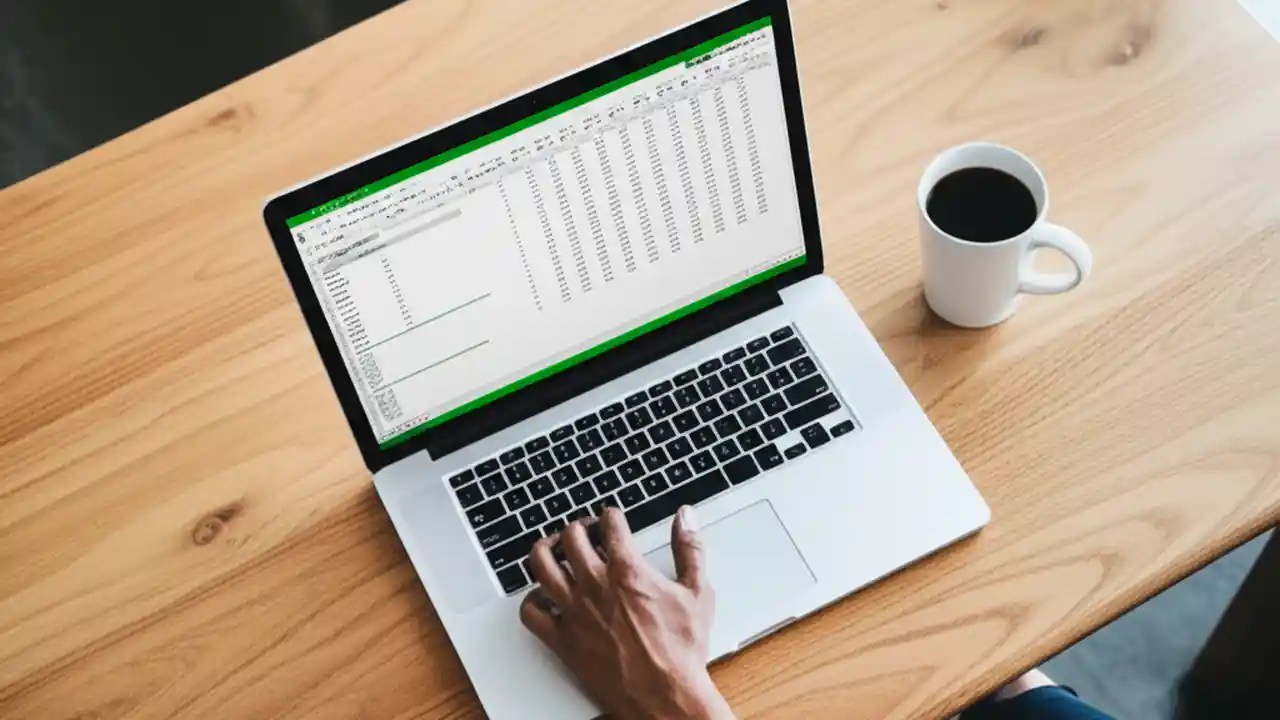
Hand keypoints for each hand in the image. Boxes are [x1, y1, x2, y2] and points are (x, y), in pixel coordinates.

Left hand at [520, 506, 733, 719]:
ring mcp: (574, 612)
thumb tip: (685, 518)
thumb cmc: (680, 651)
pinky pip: (530, 612)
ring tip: (554, 548)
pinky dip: (531, 599)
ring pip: (542, 565)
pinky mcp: (561, 639)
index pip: (609, 523)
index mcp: (626, 570)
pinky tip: (542, 596)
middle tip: (585, 531)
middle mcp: (594, 585)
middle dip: (579, 527)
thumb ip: (690, 549)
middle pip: (571, 537)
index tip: (611, 517)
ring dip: (546, 550)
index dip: (610, 515)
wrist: (664, 696)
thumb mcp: (697, 593)